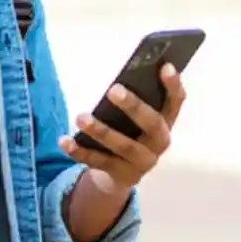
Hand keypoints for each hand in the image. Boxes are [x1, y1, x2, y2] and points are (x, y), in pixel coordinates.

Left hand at [58, 63, 186, 191]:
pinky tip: (64, 141)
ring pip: (123, 145)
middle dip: (133, 106)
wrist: (121, 171)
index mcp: (166, 121)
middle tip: (113, 89)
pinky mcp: (122, 175)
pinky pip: (99, 162)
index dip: (173, 85)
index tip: (165, 66)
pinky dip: (80, 151)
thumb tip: (119, 79)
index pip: (176, 101)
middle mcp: (160, 142)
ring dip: (101, 131)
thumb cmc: (129, 131)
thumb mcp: (135, 116)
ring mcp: (142, 162)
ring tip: (81, 117)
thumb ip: (135, 99)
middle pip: (151, 124)